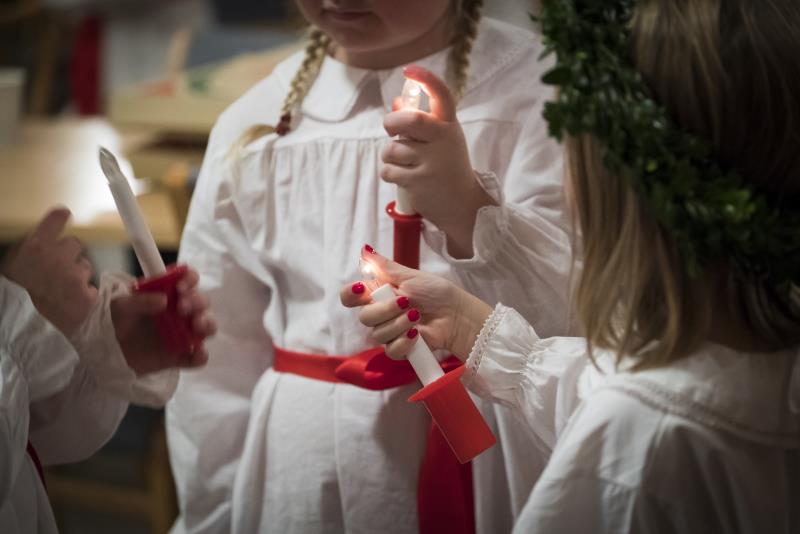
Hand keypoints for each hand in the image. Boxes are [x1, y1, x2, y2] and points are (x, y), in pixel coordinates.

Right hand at [1, 208, 96, 335]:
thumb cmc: (17, 292)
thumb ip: (31, 247)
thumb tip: (44, 236)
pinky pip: (90, 284)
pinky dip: (84, 291)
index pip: (56, 219)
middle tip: (56, 267)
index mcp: (35, 246)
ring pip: (84, 264)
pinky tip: (70, 298)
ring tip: (61, 286)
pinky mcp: (85, 293)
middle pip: (75, 243)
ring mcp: (73, 275)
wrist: (23, 325)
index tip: (64, 214)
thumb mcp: (14, 264)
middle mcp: (57, 256)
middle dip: (69, 253)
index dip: (60, 217)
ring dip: (77, 273)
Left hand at [111, 267, 215, 375]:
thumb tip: (164, 300)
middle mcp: (179, 312)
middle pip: (201, 303)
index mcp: (167, 294)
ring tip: (197, 326)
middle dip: (198, 302)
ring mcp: (182, 334)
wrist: (104, 352)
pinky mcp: (178, 356)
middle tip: (182, 308)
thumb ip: (140, 301)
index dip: (190, 280)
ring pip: (206, 327)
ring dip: (207, 324)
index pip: (188, 281)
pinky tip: (197, 353)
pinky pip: (196, 357)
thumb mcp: (120, 307)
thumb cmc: (113, 322)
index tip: (180, 287)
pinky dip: (201, 356)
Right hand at [340, 247, 492, 359]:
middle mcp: (380, 313)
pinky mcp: (399, 348)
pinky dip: (403, 342)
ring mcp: (389, 332)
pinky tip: (416, 335)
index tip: (363, 291)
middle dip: (385, 310)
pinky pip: (390, 350)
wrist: (456, 315)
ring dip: (399, 324)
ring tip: (417, 317)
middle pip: (364, 318)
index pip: (350, 297)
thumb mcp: (410, 275)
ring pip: (378, 334)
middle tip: (407, 303)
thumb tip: (364, 249)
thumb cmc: (435, 292)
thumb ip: (384, 266)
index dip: (350, 295)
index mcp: (378, 293)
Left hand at [381, 64, 496, 257]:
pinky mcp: (419, 182)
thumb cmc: (448, 167)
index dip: (425, 79)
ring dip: (390, 155)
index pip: (442, 95)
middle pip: (408, 120)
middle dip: (391, 122)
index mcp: (450, 126)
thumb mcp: (441, 141)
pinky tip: (403, 178)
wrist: (463, 205)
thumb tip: (396, 103)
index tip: (409, 70)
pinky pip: (388, 170)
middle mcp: (444, 140)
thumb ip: (421, 122)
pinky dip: (390, 173)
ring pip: (392, 149)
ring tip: (405, 163)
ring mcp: (432, 162)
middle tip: (391, 130)